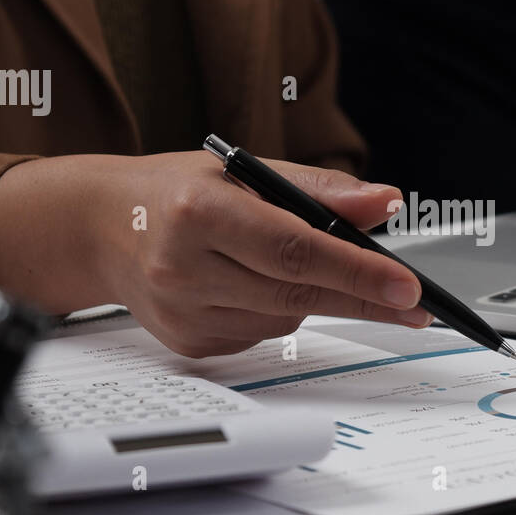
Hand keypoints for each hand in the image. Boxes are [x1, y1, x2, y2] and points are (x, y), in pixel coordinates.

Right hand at [106, 152, 430, 356]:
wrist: (101, 228)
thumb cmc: (176, 191)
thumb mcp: (244, 170)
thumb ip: (319, 190)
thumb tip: (384, 204)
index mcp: (198, 212)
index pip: (296, 250)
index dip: (358, 272)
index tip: (408, 288)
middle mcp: (184, 267)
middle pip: (297, 295)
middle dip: (364, 300)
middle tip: (414, 307)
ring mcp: (183, 313)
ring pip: (284, 320)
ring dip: (313, 299)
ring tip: (299, 266)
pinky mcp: (188, 344)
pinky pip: (261, 335)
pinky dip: (278, 312)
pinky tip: (255, 285)